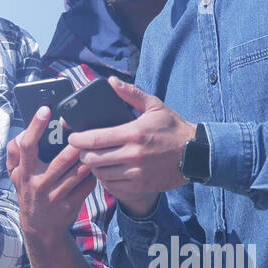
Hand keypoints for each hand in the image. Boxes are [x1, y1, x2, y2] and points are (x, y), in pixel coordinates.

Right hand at [6, 106, 94, 240]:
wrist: (40, 227)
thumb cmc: (28, 192)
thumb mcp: (15, 175)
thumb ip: (13, 153)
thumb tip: (20, 134)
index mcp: (24, 173)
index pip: (27, 146)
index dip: (35, 127)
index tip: (45, 110)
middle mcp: (39, 185)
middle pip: (60, 160)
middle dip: (74, 145)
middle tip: (84, 130)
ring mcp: (56, 197)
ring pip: (78, 173)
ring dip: (88, 158)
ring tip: (95, 145)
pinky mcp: (71, 205)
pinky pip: (87, 185)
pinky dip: (93, 174)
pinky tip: (96, 166)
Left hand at [66, 77, 195, 217]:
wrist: (195, 154)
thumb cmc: (173, 128)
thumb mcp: (154, 106)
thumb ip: (131, 94)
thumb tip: (111, 81)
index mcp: (132, 133)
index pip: (94, 139)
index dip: (77, 139)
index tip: (72, 137)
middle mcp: (132, 155)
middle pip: (92, 159)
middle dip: (82, 154)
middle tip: (82, 149)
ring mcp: (136, 173)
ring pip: (100, 174)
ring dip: (93, 167)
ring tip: (94, 159)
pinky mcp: (140, 186)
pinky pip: (112, 186)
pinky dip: (105, 179)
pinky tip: (107, 171)